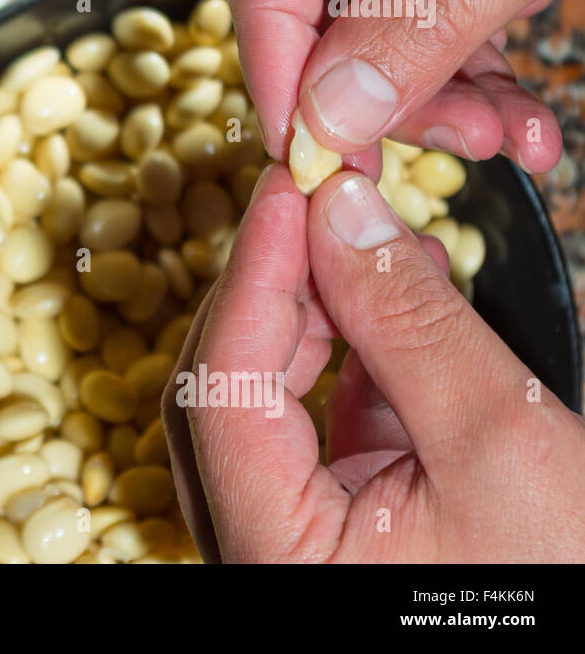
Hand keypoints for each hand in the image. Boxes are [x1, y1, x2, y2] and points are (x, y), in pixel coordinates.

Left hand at [162, 165, 584, 561]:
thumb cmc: (566, 581)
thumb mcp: (502, 442)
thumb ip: (411, 323)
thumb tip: (344, 213)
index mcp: (271, 552)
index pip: (220, 385)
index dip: (252, 272)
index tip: (288, 188)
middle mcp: (259, 547)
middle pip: (225, 385)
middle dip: (274, 283)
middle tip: (319, 198)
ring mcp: (292, 534)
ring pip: (264, 398)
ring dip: (311, 312)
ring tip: (366, 238)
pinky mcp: (335, 522)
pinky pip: (313, 422)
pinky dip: (345, 355)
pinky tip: (390, 301)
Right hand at [220, 0, 579, 167]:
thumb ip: (426, 13)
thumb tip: (332, 114)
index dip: (271, 37)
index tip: (297, 129)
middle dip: (369, 77)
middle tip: (397, 149)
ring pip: (383, 1)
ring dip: (434, 87)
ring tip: (498, 137)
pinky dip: (473, 64)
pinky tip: (513, 114)